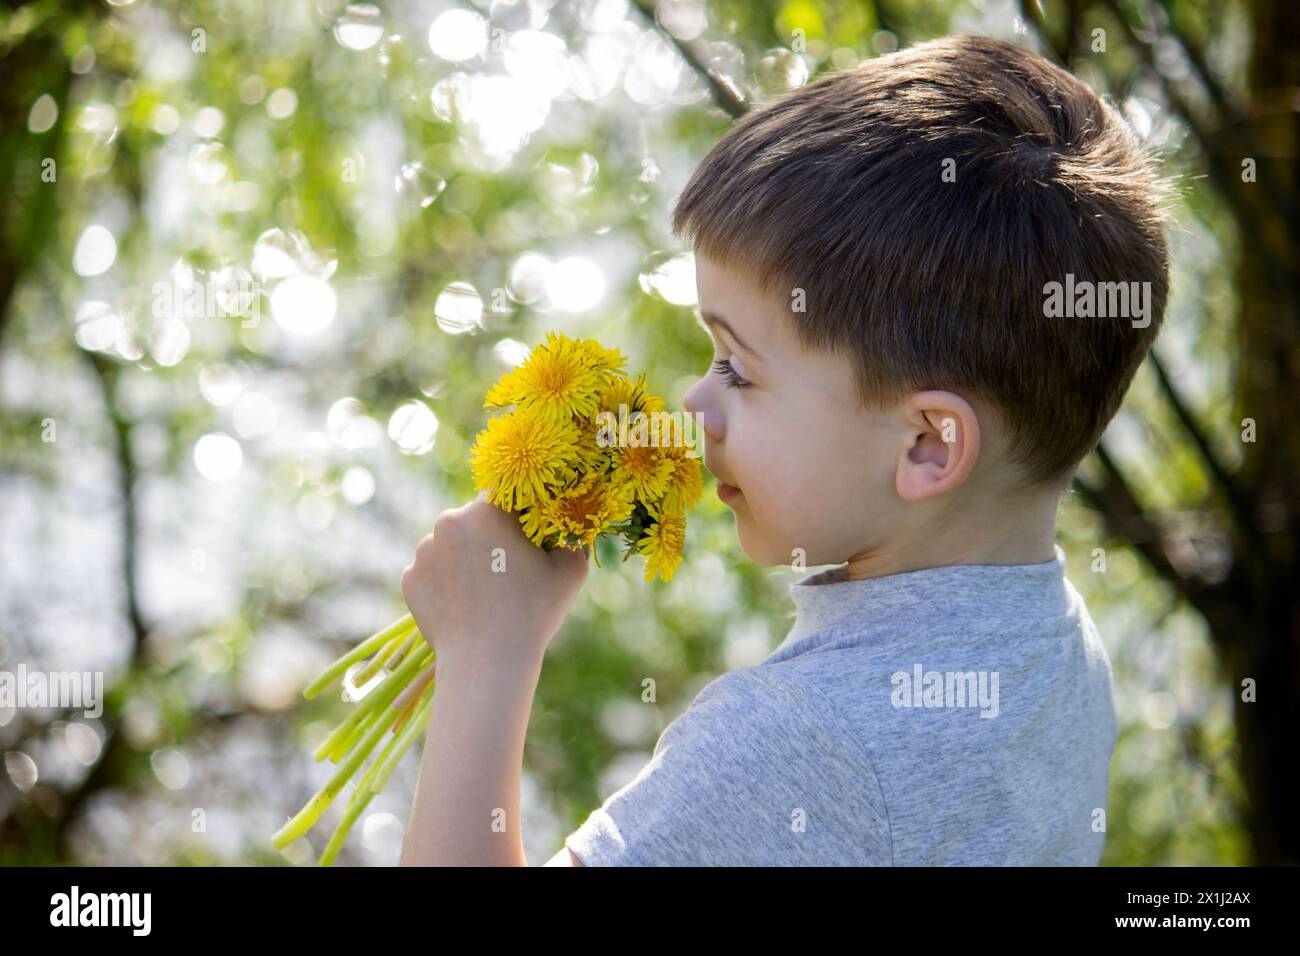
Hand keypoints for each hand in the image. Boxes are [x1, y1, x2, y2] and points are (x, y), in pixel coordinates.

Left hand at [400, 492, 590, 666]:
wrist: (487, 661)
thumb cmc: (533, 612)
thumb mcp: (571, 570)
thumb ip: (570, 539)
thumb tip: (566, 530)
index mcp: (486, 510)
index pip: (505, 499)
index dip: (519, 517)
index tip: (529, 539)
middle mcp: (449, 522)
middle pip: (474, 520)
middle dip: (490, 538)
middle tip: (509, 570)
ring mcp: (424, 552)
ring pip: (450, 545)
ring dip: (466, 559)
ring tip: (487, 593)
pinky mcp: (411, 579)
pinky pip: (433, 572)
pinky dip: (447, 583)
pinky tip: (467, 606)